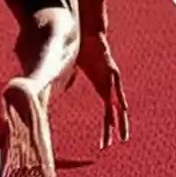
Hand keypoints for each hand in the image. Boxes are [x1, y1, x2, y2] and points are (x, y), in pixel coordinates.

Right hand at [68, 33, 128, 149]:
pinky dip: (118, 98)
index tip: (106, 143)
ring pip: (118, 102)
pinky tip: (121, 109)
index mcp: (102, 88)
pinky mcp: (111, 70)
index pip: (106, 113)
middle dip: (118, 128)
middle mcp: (110, 86)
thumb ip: (66, 78)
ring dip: (121, 118)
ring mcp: (112, 79)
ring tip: (123, 133)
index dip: (107, 127)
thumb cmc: (83, 50)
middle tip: (120, 143)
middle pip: (115, 111)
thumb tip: (51, 86)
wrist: (90, 33)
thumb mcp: (72, 69)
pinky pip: (115, 87)